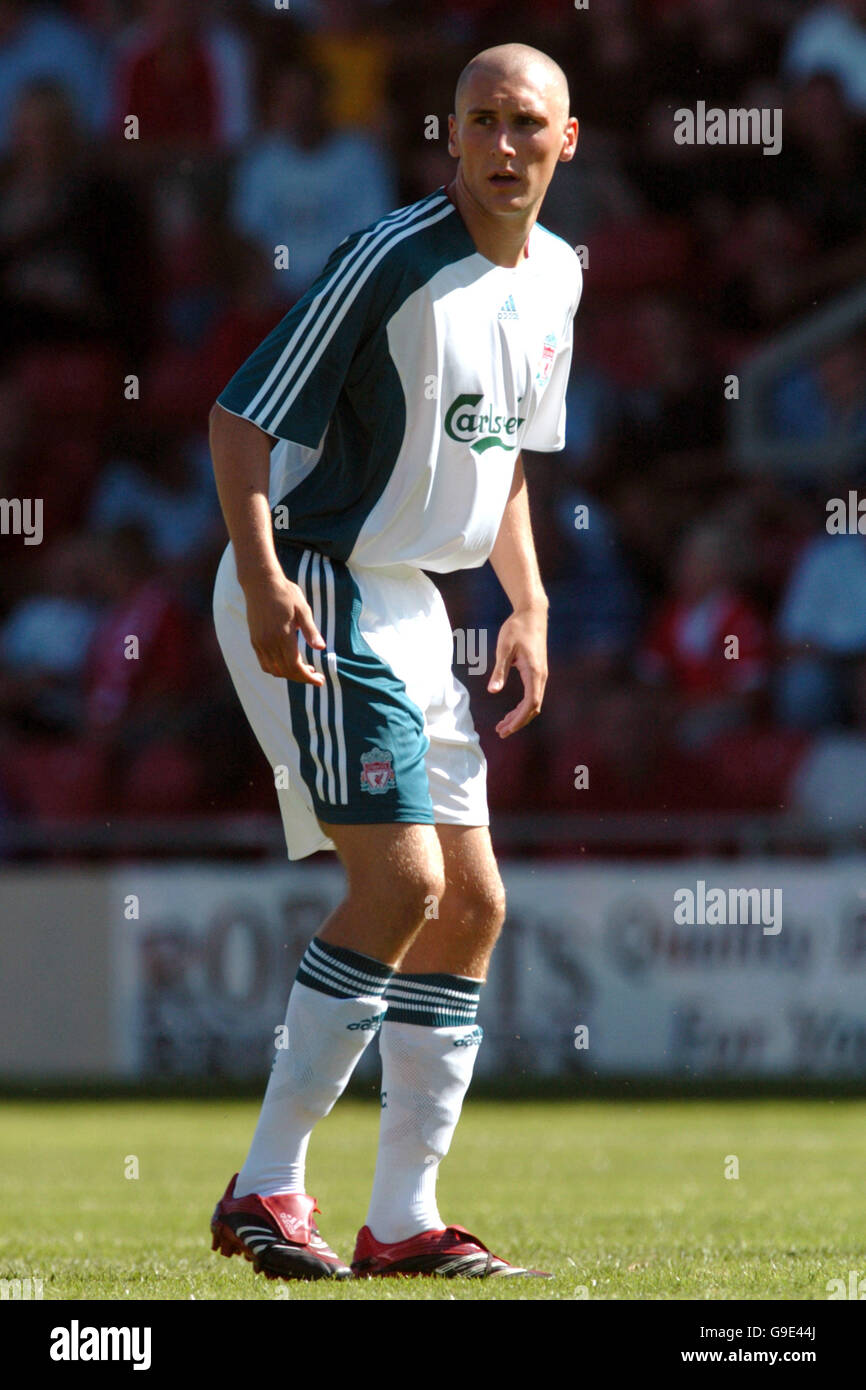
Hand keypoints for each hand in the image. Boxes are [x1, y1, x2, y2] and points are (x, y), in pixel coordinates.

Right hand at [242, 571, 325, 683]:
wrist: (260, 582)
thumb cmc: (285, 593)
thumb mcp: (303, 609)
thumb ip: (311, 630)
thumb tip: (321, 648)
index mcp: (283, 636)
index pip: (295, 666)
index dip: (308, 677)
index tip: (320, 680)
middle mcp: (269, 642)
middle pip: (286, 671)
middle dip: (302, 678)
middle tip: (316, 675)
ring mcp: (259, 642)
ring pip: (274, 670)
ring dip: (289, 674)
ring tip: (304, 669)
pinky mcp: (254, 640)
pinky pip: (264, 663)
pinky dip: (276, 669)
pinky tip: (287, 663)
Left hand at [486, 605, 547, 737]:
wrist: (532, 614)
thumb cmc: (517, 628)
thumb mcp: (504, 648)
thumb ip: (499, 670)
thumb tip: (492, 691)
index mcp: (534, 672)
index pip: (530, 704)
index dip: (519, 719)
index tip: (506, 729)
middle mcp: (541, 676)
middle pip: (533, 708)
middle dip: (518, 722)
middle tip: (501, 732)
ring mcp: (541, 675)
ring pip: (533, 703)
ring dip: (520, 716)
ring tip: (503, 726)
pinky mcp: (537, 672)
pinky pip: (532, 695)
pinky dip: (522, 707)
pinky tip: (511, 712)